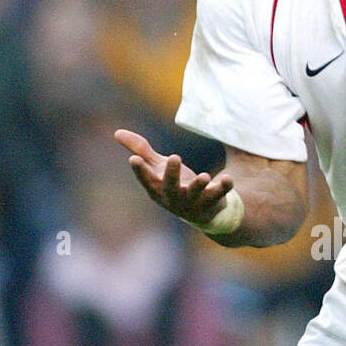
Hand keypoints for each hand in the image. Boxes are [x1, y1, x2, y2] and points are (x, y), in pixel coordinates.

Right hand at [114, 129, 233, 226]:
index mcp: (158, 188)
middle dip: (172, 174)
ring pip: (196, 195)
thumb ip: (141, 150)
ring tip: (204, 176)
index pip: (146, 180)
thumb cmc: (175, 185)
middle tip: (175, 157)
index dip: (139, 171)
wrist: (202, 212)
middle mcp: (174, 198)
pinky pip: (219, 196)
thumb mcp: (158, 167)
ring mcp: (193, 203)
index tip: (133, 160)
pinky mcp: (212, 203)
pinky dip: (224, 188)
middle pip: (170, 187)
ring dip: (199, 185)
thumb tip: (116, 132)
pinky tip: (228, 179)